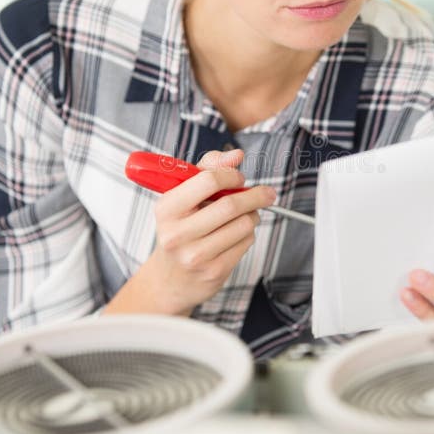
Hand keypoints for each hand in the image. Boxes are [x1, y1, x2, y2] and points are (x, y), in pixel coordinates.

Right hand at [147, 148, 275, 315]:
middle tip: (267, 193)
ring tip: (246, 216)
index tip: (239, 178)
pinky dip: (248, 234)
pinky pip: (245, 243)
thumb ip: (207, 169)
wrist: (170, 278)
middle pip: (230, 205)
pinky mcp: (213, 272)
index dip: (231, 175)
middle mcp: (177, 233)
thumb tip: (236, 155)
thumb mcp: (183, 196)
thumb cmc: (180, 228)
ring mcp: (195, 256)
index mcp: (167, 208)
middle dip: (255, 196)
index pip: (208, 181)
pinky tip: (236, 235)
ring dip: (253, 216)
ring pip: (243, 224)